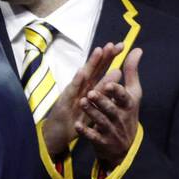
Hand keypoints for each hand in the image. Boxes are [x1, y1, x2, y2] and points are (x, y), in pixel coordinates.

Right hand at [40, 43, 119, 159]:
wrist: (56, 135)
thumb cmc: (74, 119)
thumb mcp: (92, 104)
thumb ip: (103, 89)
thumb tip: (118, 72)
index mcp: (88, 87)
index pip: (101, 69)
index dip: (110, 57)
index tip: (122, 46)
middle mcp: (80, 87)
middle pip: (93, 69)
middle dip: (103, 56)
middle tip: (113, 44)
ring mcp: (71, 94)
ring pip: (83, 77)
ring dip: (90, 64)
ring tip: (99, 51)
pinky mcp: (64, 103)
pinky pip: (71, 92)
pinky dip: (76, 82)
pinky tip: (82, 72)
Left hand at [77, 47, 141, 169]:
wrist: (125, 145)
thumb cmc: (127, 112)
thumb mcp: (133, 94)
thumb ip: (132, 72)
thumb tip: (137, 49)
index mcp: (128, 105)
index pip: (124, 97)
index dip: (117, 91)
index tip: (109, 83)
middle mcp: (120, 117)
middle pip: (111, 109)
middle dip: (102, 101)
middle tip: (91, 93)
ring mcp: (111, 130)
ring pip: (101, 121)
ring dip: (92, 112)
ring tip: (83, 102)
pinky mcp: (102, 141)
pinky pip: (93, 136)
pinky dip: (86, 131)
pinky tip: (77, 125)